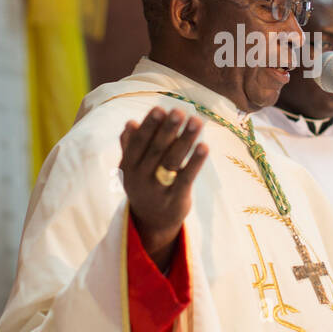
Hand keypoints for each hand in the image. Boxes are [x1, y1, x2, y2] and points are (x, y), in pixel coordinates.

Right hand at [119, 107, 208, 271]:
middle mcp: (141, 178)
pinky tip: (204, 146)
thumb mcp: (132, 169)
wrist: (151, 223)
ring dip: (185, 140)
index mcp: (128, 167)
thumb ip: (130, 146)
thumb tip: (130, 123)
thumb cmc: (144, 185)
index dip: (149, 126)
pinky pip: (186, 177)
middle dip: (168, 129)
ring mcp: (158, 189)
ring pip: (172, 161)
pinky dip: (195, 162)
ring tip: (196, 121)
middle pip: (156, 150)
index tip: (160, 108)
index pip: (139, 143)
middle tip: (179, 111)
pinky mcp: (175, 199)